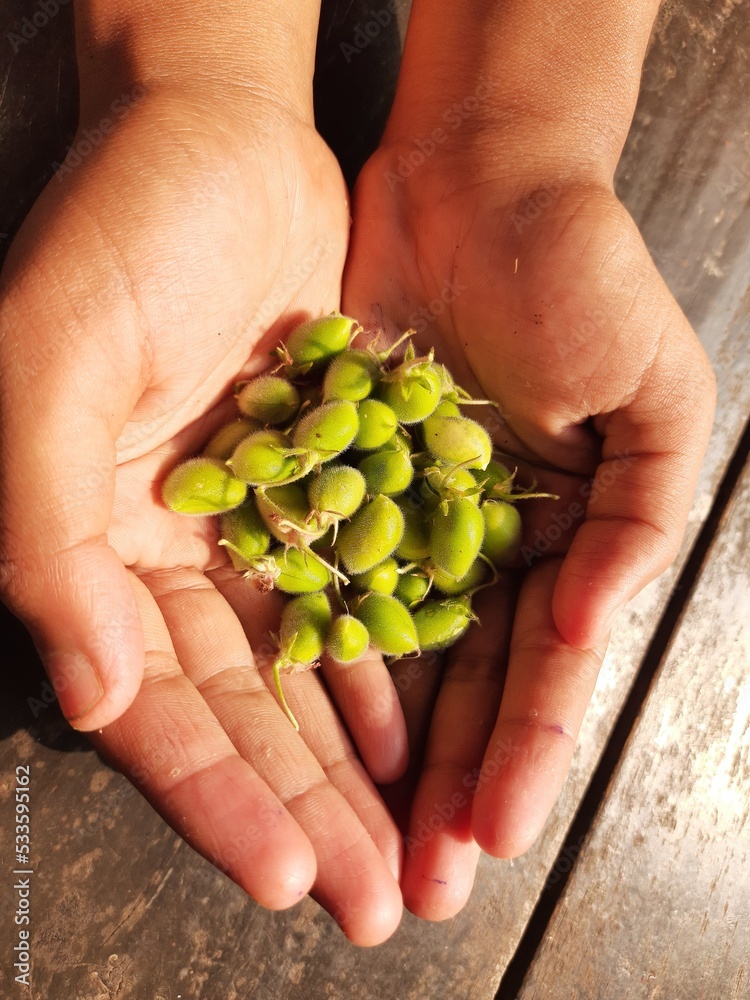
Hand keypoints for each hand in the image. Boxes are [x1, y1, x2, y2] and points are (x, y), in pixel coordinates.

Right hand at [0, 82, 405, 942]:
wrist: (215, 142)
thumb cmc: (115, 234)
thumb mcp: (46, 363)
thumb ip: (46, 533)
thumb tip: (92, 692)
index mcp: (86, 541)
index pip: (149, 700)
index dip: (211, 792)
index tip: (279, 872)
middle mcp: (163, 550)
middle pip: (237, 710)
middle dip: (301, 809)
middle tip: (363, 901)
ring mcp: (243, 523)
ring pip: (301, 670)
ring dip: (350, 764)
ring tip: (403, 849)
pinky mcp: (314, 485)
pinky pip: (352, 595)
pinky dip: (380, 665)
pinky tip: (412, 733)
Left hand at [343, 140, 715, 918]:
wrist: (482, 182)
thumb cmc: (584, 275)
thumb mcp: (657, 395)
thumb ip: (641, 518)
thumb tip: (587, 628)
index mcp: (569, 538)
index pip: (545, 669)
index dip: (522, 751)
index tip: (494, 831)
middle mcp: (485, 545)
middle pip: (464, 682)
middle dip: (446, 781)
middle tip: (420, 879)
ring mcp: (407, 519)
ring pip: (391, 651)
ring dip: (380, 745)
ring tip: (361, 834)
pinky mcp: (337, 479)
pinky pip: (325, 574)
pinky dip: (318, 645)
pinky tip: (306, 720)